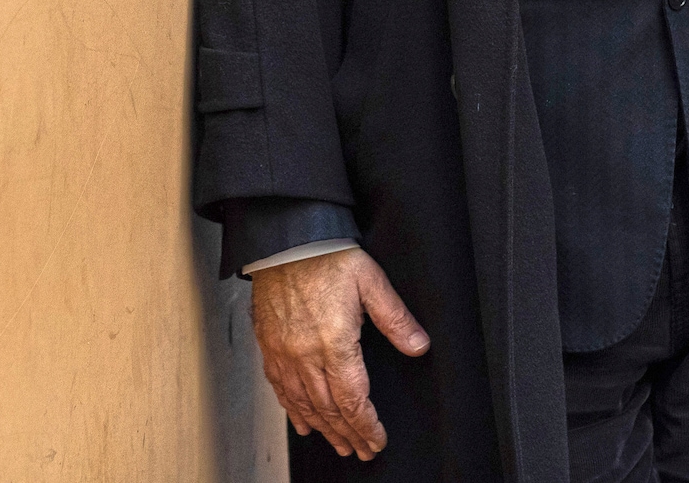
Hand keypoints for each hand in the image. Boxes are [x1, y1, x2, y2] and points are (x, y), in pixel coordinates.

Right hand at [250, 247, 429, 460]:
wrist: (284, 238)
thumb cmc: (325, 255)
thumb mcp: (371, 281)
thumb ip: (395, 317)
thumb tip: (419, 345)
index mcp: (334, 343)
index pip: (353, 400)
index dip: (367, 426)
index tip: (377, 440)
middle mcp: (306, 354)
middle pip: (329, 409)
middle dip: (349, 434)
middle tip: (361, 450)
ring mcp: (284, 352)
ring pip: (305, 404)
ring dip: (324, 428)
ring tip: (338, 444)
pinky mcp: (269, 345)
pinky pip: (280, 388)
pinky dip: (293, 410)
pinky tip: (303, 421)